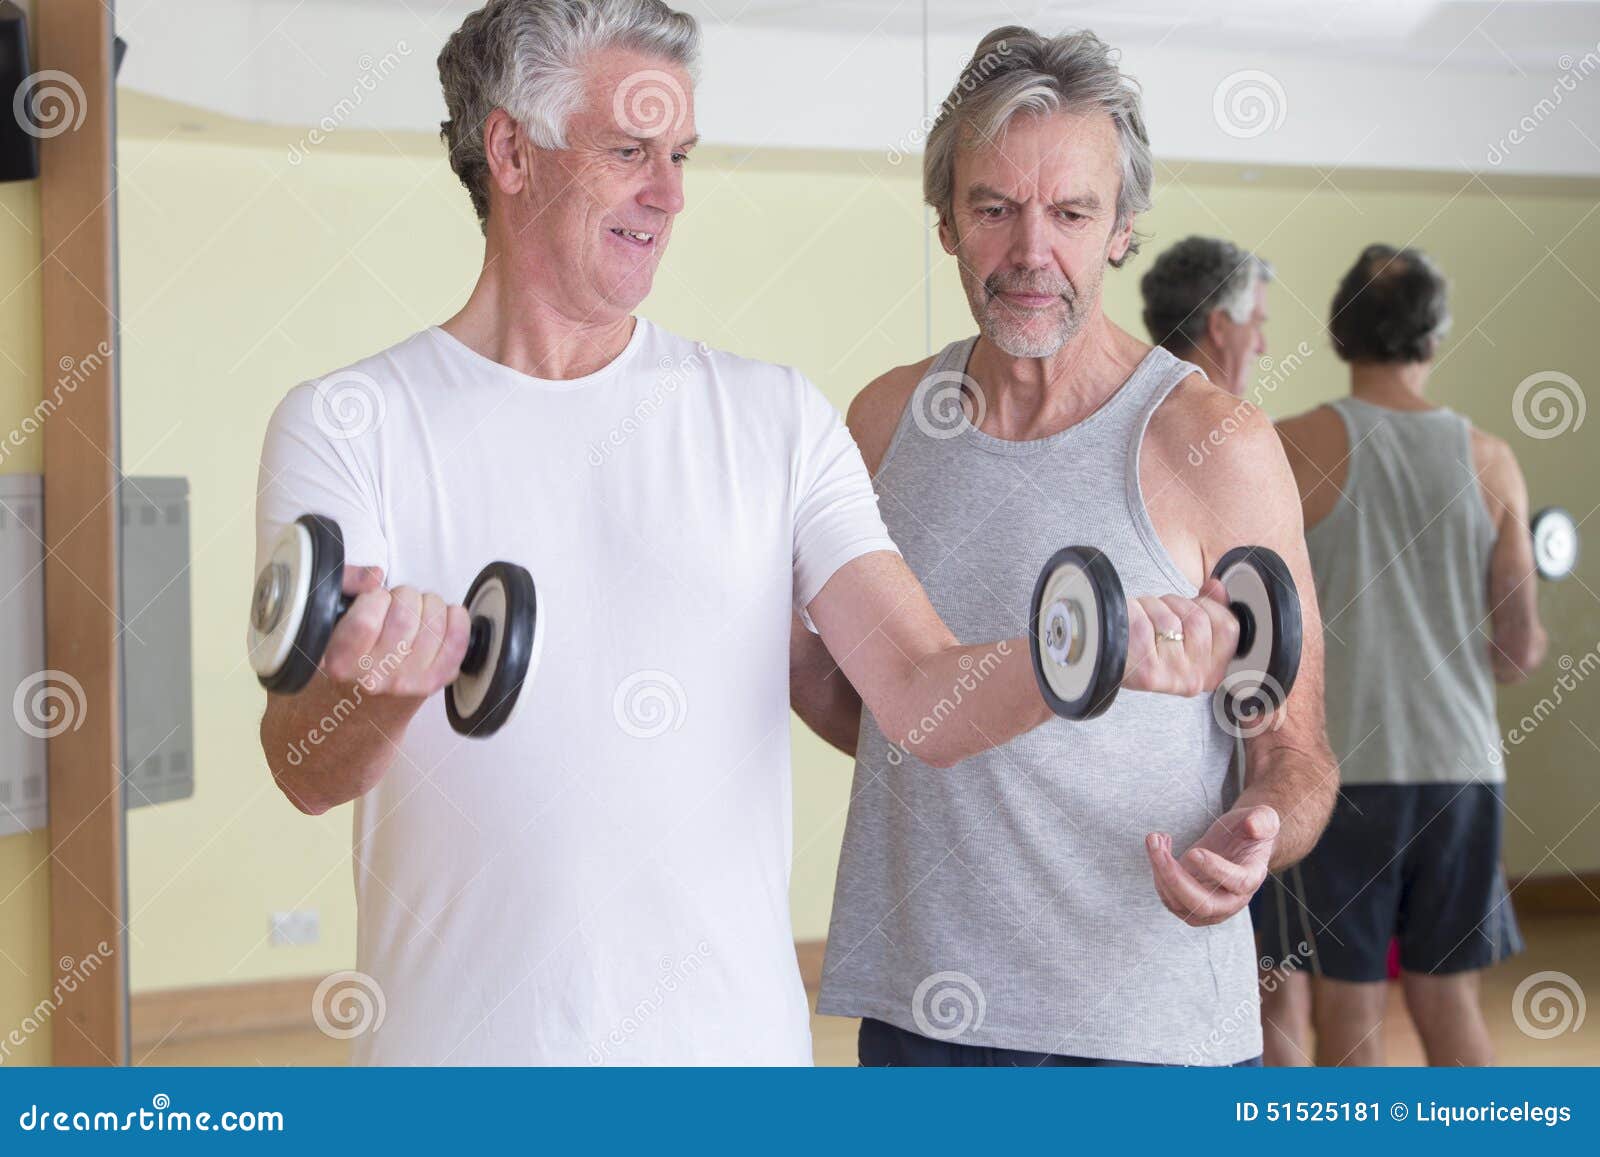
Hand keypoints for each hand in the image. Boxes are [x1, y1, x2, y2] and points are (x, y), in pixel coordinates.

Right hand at [321, 565, 472, 700]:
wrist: (357, 714)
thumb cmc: (343, 664)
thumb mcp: (325, 627)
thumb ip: (343, 588)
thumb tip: (374, 575)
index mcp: (342, 664)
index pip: (367, 619)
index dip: (374, 597)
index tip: (372, 599)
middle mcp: (376, 677)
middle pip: (405, 614)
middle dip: (403, 596)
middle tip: (395, 603)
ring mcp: (409, 682)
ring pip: (433, 620)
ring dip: (428, 604)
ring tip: (415, 611)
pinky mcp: (434, 682)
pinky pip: (457, 642)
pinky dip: (456, 619)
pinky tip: (444, 616)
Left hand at [1122, 577, 1239, 696]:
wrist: (1106, 660)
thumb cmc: (1146, 645)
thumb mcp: (1185, 631)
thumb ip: (1209, 609)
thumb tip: (1216, 586)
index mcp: (1211, 673)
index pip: (1229, 627)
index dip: (1209, 606)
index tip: (1190, 607)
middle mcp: (1195, 680)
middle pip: (1199, 618)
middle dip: (1176, 604)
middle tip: (1159, 615)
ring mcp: (1173, 676)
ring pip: (1172, 618)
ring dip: (1153, 607)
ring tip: (1142, 622)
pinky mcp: (1148, 670)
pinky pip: (1147, 622)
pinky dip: (1135, 612)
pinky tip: (1128, 627)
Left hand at [1146, 804, 1278, 926]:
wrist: (1238, 842)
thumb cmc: (1250, 830)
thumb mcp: (1264, 817)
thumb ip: (1263, 820)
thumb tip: (1254, 826)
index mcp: (1252, 878)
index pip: (1237, 883)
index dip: (1215, 870)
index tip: (1194, 852)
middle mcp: (1231, 900)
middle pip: (1202, 905)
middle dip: (1174, 878)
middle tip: (1158, 849)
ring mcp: (1208, 905)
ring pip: (1178, 902)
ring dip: (1159, 871)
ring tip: (1154, 839)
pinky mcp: (1188, 900)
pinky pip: (1167, 895)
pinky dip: (1157, 870)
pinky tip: (1159, 844)